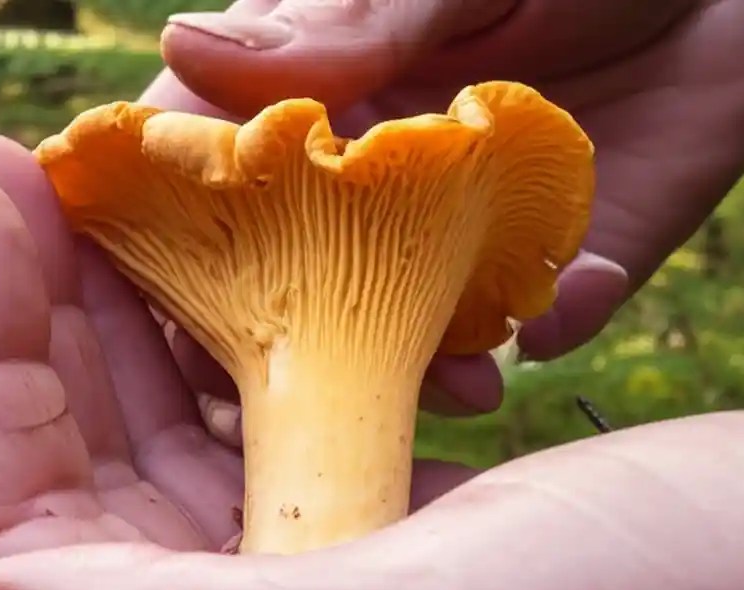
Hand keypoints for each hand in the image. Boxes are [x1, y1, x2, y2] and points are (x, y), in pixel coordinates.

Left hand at [0, 133, 475, 585]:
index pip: (5, 527)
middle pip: (78, 448)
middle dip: (52, 288)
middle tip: (48, 150)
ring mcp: (308, 573)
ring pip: (176, 411)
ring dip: (162, 275)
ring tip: (159, 155)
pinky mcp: (388, 516)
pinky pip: (280, 394)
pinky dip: (271, 296)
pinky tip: (279, 215)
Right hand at [141, 0, 743, 414]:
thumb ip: (344, 23)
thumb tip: (183, 49)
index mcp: (307, 107)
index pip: (194, 190)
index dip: (168, 256)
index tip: (181, 312)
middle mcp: (358, 194)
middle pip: (275, 298)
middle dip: (286, 361)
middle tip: (316, 398)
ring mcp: (446, 247)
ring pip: (388, 344)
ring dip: (416, 373)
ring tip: (468, 378)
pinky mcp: (541, 280)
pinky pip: (526, 332)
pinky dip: (545, 329)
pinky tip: (575, 293)